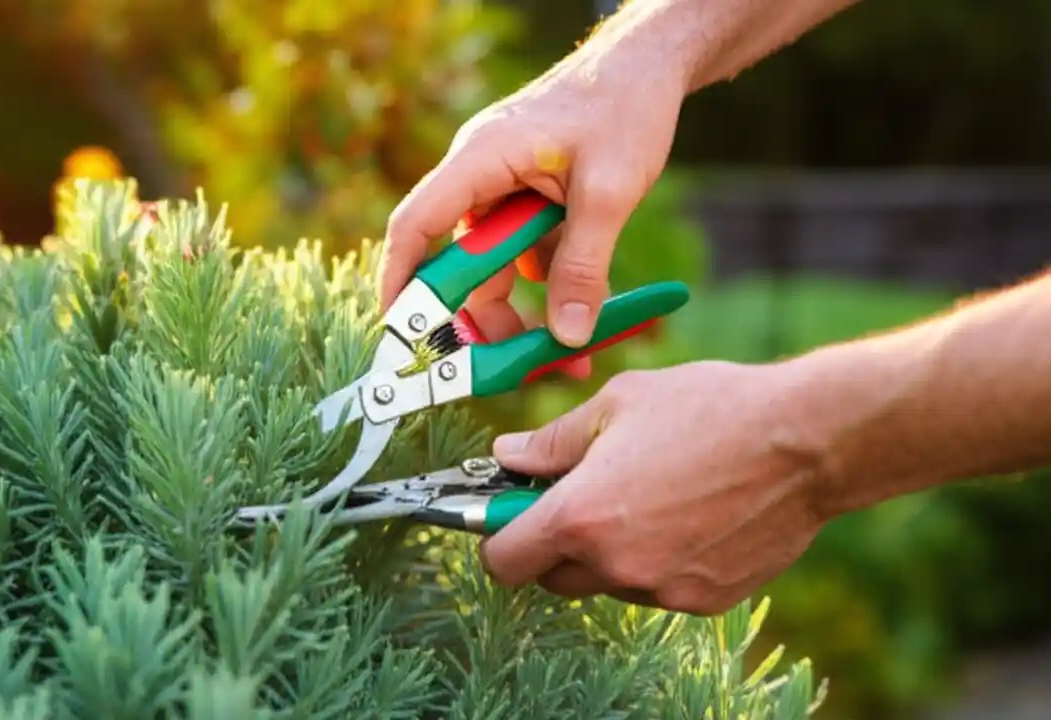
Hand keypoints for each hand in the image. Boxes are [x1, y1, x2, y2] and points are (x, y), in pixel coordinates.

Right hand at [379, 28, 689, 349]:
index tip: (399, 336)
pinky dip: (554, 285)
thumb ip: (585, 265)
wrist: (651, 64)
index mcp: (479, 160)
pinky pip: (529, 253)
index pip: (415, 227)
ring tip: (572, 352)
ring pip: (499, 265)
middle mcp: (480, 176)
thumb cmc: (625, 105)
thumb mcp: (610, 191)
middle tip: (513, 365)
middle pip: (460, 261)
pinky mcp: (530, 199)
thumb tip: (568, 337)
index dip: (400, 284)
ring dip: (529, 309)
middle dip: (485, 317)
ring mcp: (504, 188)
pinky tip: (592, 313)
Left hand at [479, 360, 826, 614]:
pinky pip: (658, 588)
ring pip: (608, 583)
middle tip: (580, 496)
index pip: (503, 562)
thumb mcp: (617, 404)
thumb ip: (552, 440)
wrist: (806, 440)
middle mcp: (616, 565)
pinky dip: (658, 561)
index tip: (509, 515)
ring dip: (609, 552)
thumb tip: (508, 455)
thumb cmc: (709, 408)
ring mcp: (663, 590)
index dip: (497, 538)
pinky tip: (687, 515)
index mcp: (581, 516)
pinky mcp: (704, 601)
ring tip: (648, 495)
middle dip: (553, 543)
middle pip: (552, 578)